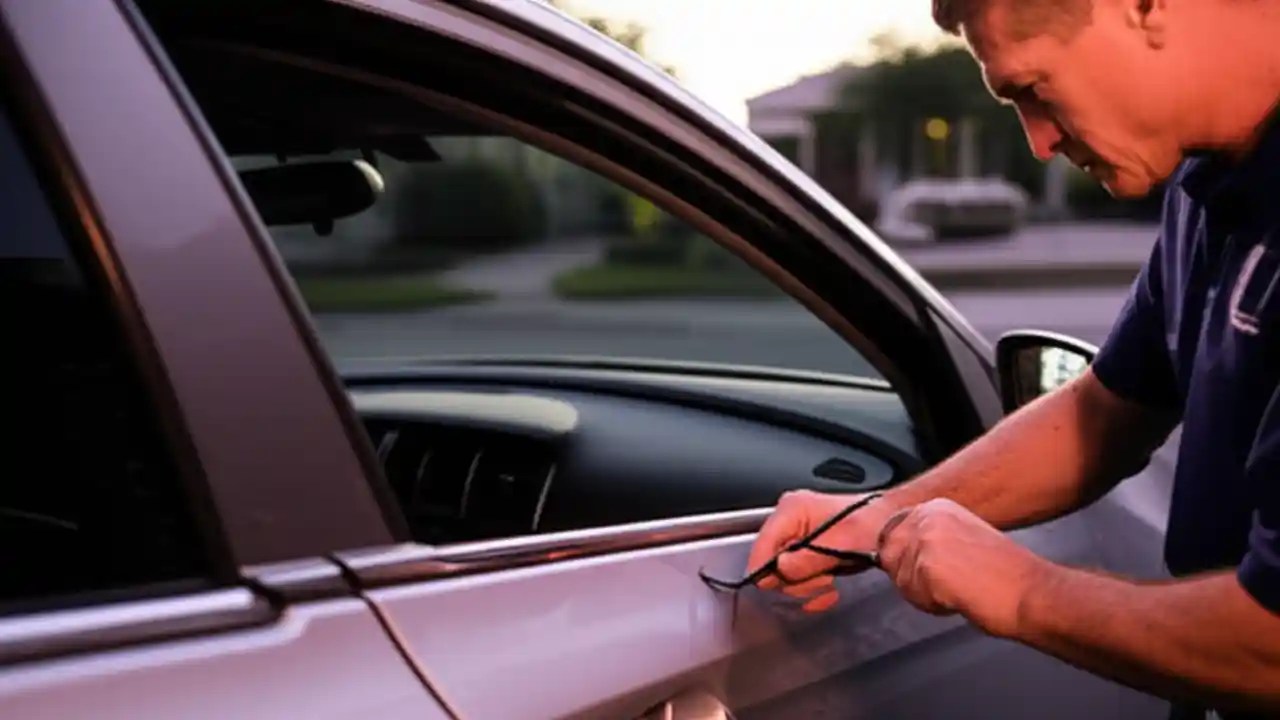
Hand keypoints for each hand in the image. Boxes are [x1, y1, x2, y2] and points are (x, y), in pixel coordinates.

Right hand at [746, 489, 899, 612]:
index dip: (766, 570)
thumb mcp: (835, 546)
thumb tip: (780, 569)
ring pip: (785, 571)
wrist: (892, 529)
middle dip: (796, 578)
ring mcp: (798, 533)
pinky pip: (797, 573)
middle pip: (772, 561)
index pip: (762, 545)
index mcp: (792, 509)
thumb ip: (804, 560)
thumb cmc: (871, 527)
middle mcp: (790, 519)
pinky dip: (812, 585)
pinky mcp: (807, 547)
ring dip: (807, 584)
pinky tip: (829, 588)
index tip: (774, 586)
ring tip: (829, 580)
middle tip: (820, 580)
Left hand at [876, 498, 1050, 637]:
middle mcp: (928, 516)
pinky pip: (912, 595)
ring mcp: (926, 539)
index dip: (906, 559)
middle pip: (889, 557)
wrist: (1032, 592)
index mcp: (937, 507)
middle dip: (912, 577)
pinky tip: (959, 596)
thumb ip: (928, 540)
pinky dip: (932, 604)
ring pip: (900, 580)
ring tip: (959, 589)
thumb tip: (895, 553)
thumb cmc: (1005, 576)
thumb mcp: (961, 540)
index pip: (891, 533)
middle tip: (950, 582)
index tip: (932, 569)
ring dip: (924, 593)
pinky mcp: (927, 565)